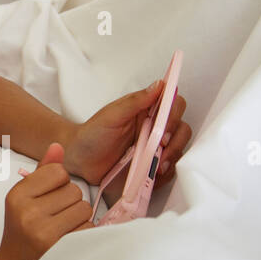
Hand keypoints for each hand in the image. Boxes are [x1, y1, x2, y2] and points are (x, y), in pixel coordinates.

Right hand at [0, 142, 94, 259]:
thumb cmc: (23, 226)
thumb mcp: (26, 196)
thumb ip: (43, 171)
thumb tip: (58, 145)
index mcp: (17, 195)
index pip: (58, 171)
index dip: (60, 182)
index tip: (49, 197)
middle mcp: (27, 213)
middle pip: (74, 190)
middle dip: (70, 201)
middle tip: (56, 215)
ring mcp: (43, 233)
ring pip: (83, 208)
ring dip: (79, 216)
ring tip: (63, 225)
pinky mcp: (59, 249)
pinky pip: (87, 228)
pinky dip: (83, 231)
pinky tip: (68, 237)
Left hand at [62, 80, 191, 209]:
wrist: (78, 160)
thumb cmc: (92, 134)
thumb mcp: (112, 115)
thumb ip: (136, 101)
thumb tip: (159, 85)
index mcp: (147, 111)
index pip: (173, 105)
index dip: (175, 114)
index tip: (165, 124)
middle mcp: (154, 129)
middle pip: (182, 128)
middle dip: (176, 138)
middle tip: (160, 145)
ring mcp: (154, 149)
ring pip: (178, 149)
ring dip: (172, 155)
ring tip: (158, 164)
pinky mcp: (151, 167)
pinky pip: (168, 170)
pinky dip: (166, 172)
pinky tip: (155, 173)